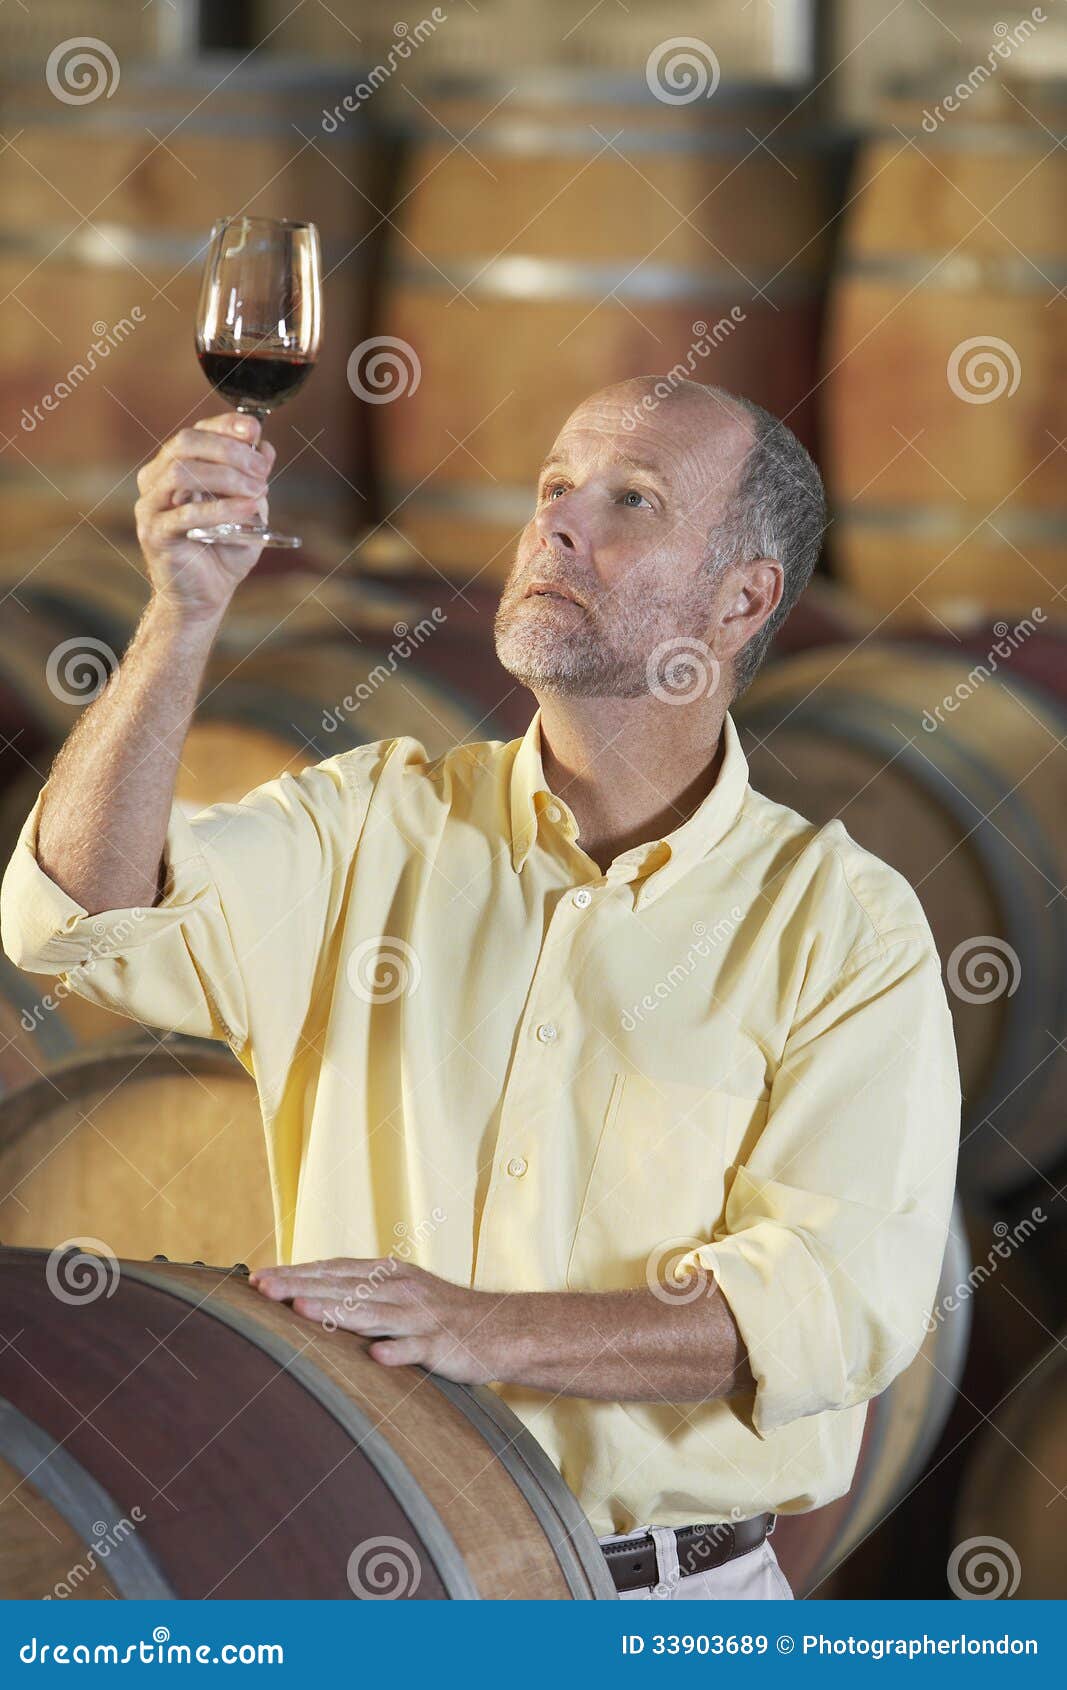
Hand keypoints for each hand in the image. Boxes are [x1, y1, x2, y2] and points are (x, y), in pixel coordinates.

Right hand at [134, 413, 277, 621]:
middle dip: (229, 450)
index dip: (225, 425)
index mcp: (175, 467)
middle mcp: (156, 480)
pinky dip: (221, 508)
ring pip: (182, 472)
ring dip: (227, 476)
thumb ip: (253, 479)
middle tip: (261, 469)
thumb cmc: (224, 551)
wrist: (205, 596)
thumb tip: (264, 447)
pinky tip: (248, 507)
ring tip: (259, 489)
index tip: (254, 429)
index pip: (197, 432)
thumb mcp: (248, 509)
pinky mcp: (154, 533)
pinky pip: (186, 514)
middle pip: (186, 443)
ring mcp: (151, 505)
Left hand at [248, 1257, 506, 1383]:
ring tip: (300, 1309)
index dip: (297, 1273)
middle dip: (300, 1286)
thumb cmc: (443, 1316)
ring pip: (371, 1313)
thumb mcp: (401, 1295)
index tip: (259, 1279)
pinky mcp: (440, 1344)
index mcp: (388, 1275)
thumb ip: (362, 1294)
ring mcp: (419, 1316)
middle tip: (262, 1288)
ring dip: (335, 1310)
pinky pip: (416, 1348)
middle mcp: (400, 1290)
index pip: (334, 1270)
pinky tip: (377, 1356)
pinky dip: (397, 1351)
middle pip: (343, 1286)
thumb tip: (311, 1295)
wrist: (501, 1328)